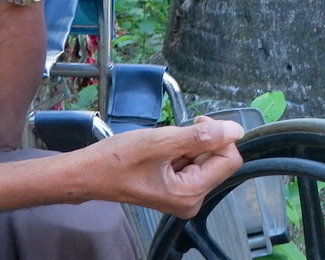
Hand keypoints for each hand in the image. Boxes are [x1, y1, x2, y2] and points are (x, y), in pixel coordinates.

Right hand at [86, 118, 244, 215]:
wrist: (88, 173)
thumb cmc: (117, 160)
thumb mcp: (160, 142)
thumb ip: (201, 136)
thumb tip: (236, 130)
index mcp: (190, 193)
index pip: (229, 159)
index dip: (219, 136)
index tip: (196, 124)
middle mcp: (191, 200)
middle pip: (218, 159)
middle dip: (200, 141)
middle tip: (172, 137)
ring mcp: (183, 196)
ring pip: (205, 158)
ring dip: (188, 145)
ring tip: (162, 146)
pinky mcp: (176, 189)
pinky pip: (191, 163)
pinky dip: (180, 150)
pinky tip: (161, 152)